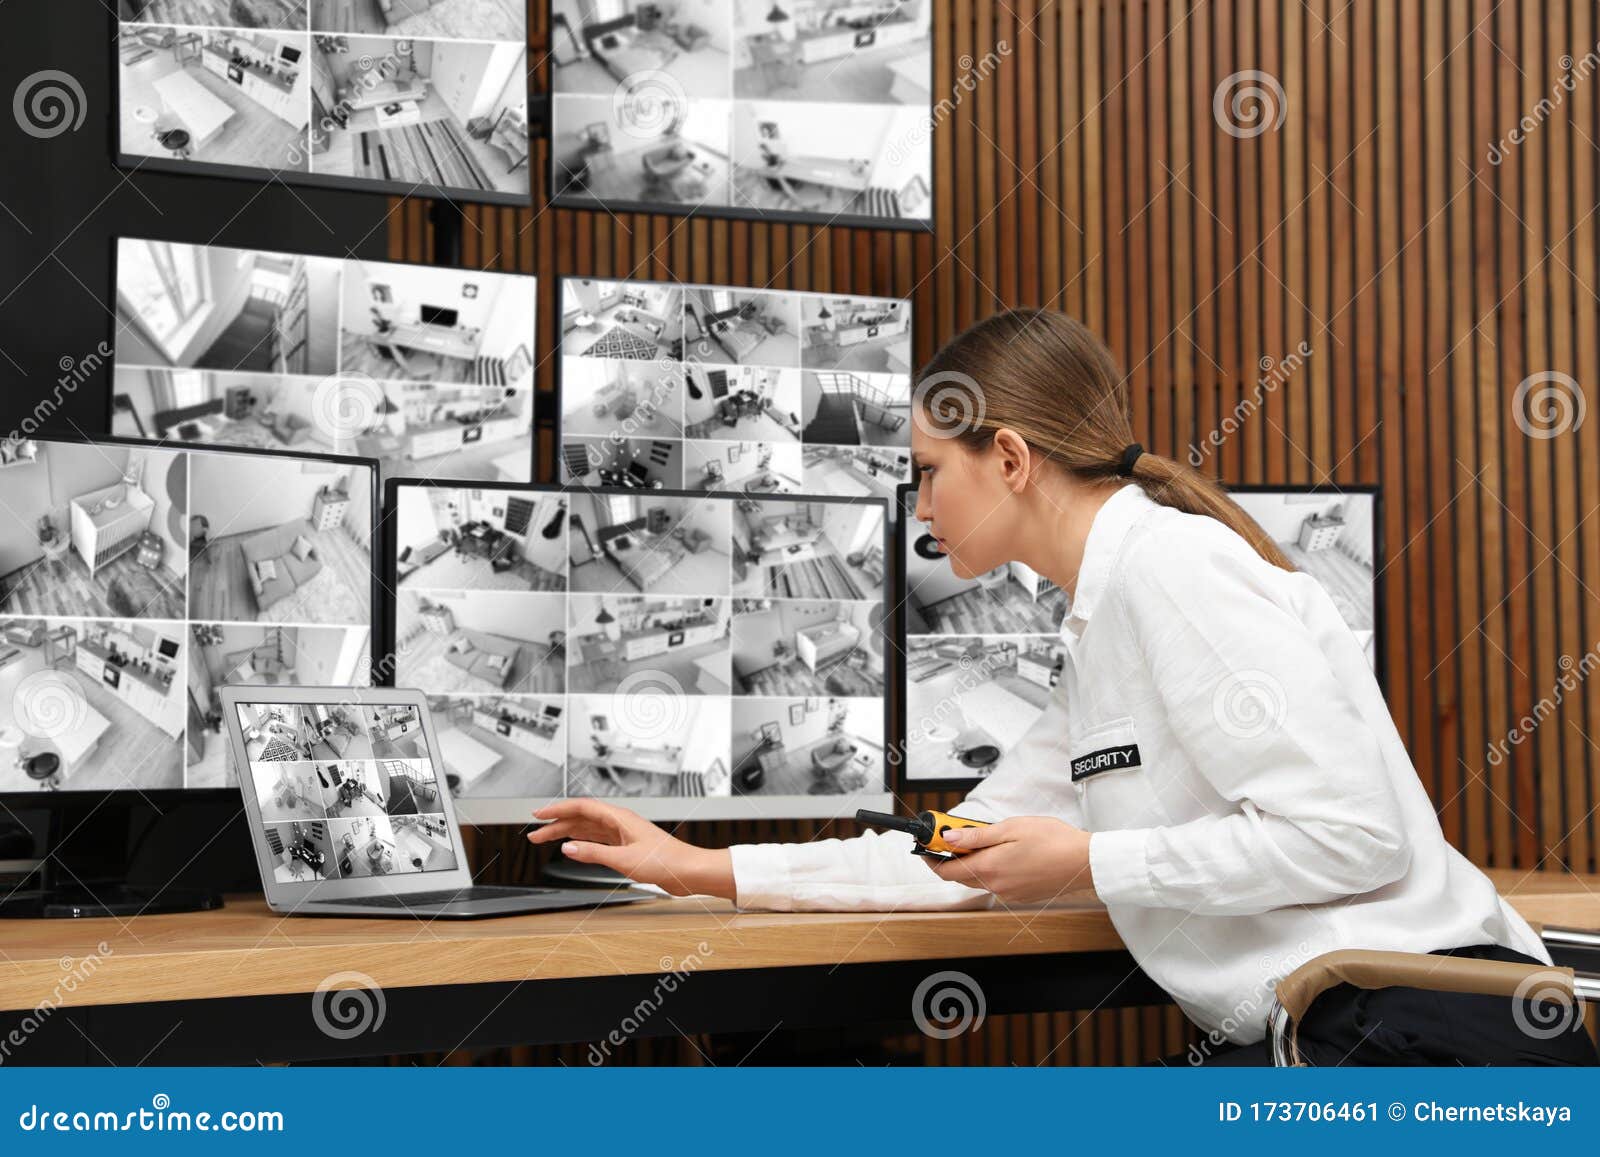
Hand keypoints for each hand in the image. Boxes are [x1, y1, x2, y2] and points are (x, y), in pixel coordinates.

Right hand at [527, 799, 733, 898]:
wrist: (687, 871)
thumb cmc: (666, 861)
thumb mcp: (624, 860)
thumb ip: (594, 854)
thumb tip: (568, 847)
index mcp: (619, 818)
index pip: (581, 807)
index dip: (557, 810)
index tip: (538, 815)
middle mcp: (619, 822)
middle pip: (581, 818)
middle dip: (556, 824)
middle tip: (534, 834)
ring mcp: (622, 834)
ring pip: (587, 829)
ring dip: (566, 833)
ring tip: (546, 839)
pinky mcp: (626, 846)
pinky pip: (597, 840)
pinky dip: (582, 842)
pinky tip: (573, 847)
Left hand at [927, 817, 1093, 902]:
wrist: (1085, 862)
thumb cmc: (1053, 841)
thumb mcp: (1010, 829)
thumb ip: (976, 836)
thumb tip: (949, 838)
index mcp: (988, 869)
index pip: (946, 871)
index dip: (932, 858)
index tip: (927, 844)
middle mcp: (995, 886)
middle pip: (961, 875)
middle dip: (953, 857)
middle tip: (958, 835)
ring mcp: (1009, 894)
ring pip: (980, 878)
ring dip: (975, 862)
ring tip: (988, 839)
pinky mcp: (1021, 895)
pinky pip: (997, 882)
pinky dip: (993, 869)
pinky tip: (1008, 853)